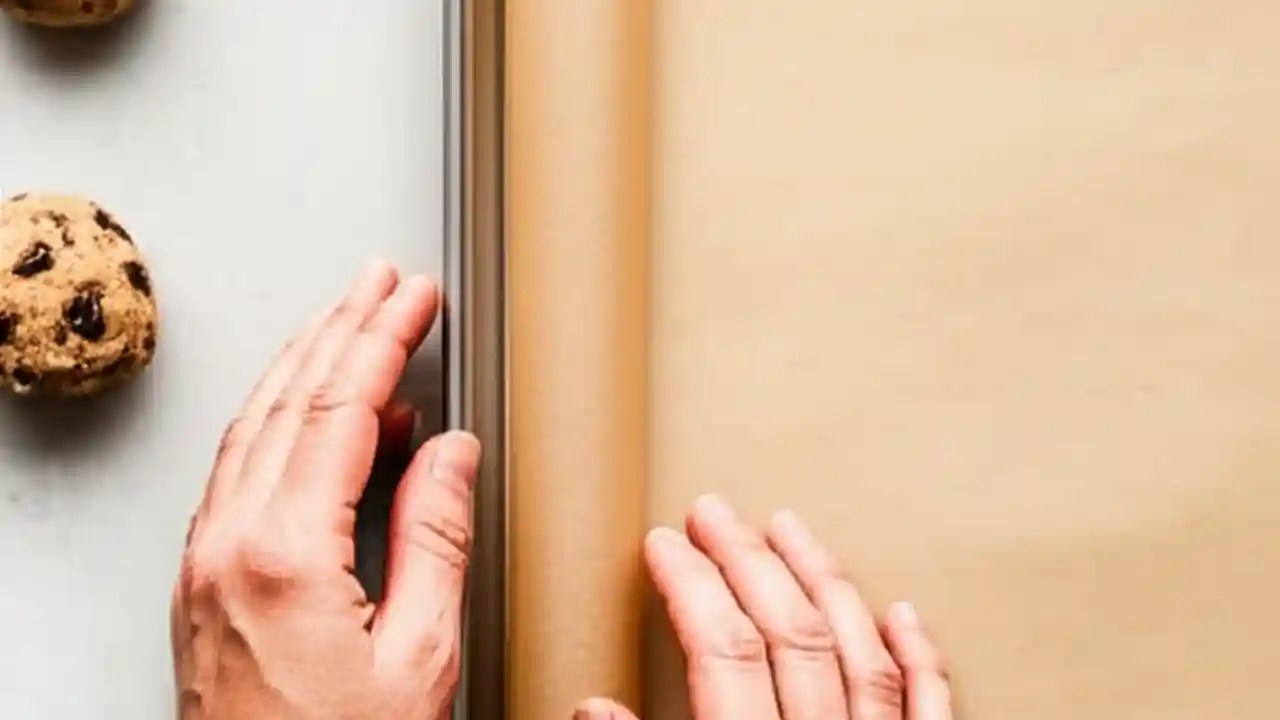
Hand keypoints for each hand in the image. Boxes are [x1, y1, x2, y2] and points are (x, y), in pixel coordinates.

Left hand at [170, 261, 480, 718]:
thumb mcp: (420, 658)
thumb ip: (434, 539)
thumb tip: (450, 453)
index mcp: (283, 555)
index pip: (340, 410)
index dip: (382, 340)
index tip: (415, 297)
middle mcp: (227, 545)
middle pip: (287, 400)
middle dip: (341, 327)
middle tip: (384, 283)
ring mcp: (204, 561)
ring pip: (254, 426)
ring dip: (306, 364)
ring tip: (352, 324)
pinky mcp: (203, 581)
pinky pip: (240, 469)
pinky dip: (284, 423)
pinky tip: (319, 419)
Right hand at [577, 495, 951, 719]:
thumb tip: (595, 709)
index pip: (721, 651)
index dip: (689, 588)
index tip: (664, 545)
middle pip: (788, 635)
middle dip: (745, 561)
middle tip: (713, 513)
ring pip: (859, 654)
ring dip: (823, 582)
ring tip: (791, 528)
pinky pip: (930, 710)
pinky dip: (920, 658)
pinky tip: (903, 614)